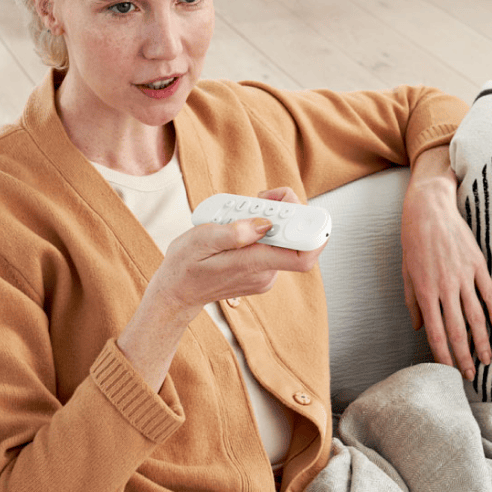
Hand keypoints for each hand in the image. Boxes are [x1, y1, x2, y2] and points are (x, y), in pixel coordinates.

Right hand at [148, 186, 324, 318]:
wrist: (176, 293)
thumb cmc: (185, 267)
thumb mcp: (201, 240)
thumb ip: (234, 232)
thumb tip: (264, 223)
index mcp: (254, 264)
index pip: (302, 257)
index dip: (314, 234)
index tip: (308, 213)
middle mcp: (265, 272)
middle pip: (295, 240)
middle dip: (286, 212)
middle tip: (263, 198)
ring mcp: (264, 274)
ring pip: (283, 240)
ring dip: (270, 219)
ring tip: (243, 212)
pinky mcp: (261, 271)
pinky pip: (272, 246)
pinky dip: (263, 230)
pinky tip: (242, 224)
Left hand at [401, 165, 491, 380]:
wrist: (429, 209)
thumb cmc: (413, 241)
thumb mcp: (406, 272)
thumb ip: (412, 301)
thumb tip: (417, 327)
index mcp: (425, 290)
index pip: (435, 332)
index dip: (442, 355)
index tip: (448, 371)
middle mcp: (445, 286)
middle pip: (457, 329)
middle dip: (464, 356)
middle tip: (471, 375)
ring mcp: (463, 275)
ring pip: (476, 316)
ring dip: (482, 341)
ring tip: (487, 359)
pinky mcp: (477, 264)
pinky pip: (489, 293)